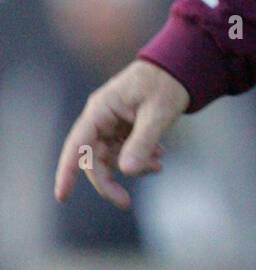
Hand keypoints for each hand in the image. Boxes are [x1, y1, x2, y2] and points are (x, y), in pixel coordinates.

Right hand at [54, 60, 189, 209]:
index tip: (62, 196)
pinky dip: (140, 158)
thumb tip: (126, 171)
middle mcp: (101, 117)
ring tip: (158, 165)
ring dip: (132, 166)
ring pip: (111, 157)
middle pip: (94, 158)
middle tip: (125, 203)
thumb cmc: (167, 83)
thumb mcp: (159, 112)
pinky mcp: (123, 127)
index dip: (67, 171)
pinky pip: (124, 150)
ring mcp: (111, 123)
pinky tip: (159, 158)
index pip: (77, 144)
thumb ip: (143, 141)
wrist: (180, 66)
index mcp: (101, 109)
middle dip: (109, 181)